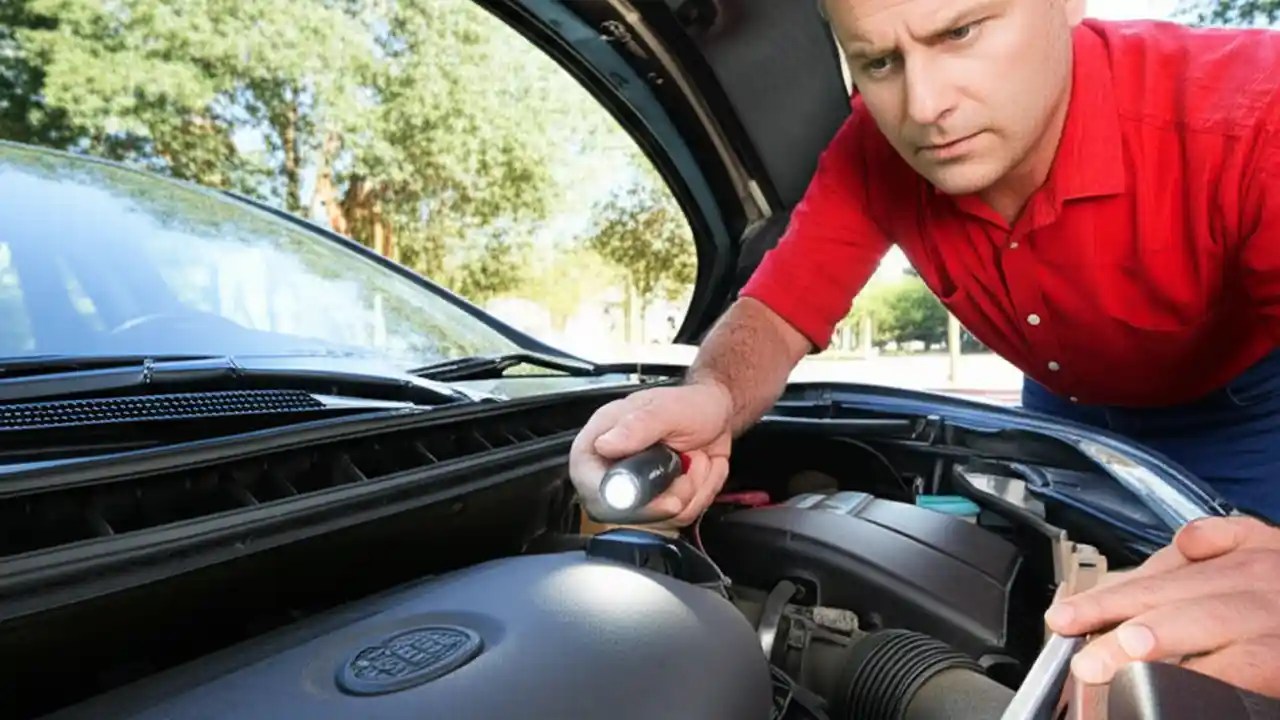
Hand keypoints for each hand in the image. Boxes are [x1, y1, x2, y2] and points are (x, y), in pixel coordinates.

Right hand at [569, 381, 733, 527]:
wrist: (718, 413)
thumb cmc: (690, 404)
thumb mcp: (668, 409)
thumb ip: (638, 425)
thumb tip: (604, 445)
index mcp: (603, 437)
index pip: (585, 477)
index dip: (611, 493)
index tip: (648, 491)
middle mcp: (615, 467)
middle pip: (622, 511)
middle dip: (667, 493)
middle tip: (687, 461)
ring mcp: (638, 489)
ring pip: (658, 517)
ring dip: (690, 490)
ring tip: (693, 459)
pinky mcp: (660, 502)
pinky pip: (679, 518)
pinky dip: (701, 495)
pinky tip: (698, 471)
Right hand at [1044, 516, 1279, 697]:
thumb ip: (1247, 678)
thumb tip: (1182, 683)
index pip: (1221, 656)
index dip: (1160, 663)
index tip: (1109, 671)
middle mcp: (1276, 592)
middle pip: (1191, 612)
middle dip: (1126, 630)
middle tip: (1079, 651)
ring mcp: (1270, 558)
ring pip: (1186, 572)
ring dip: (1126, 593)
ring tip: (1074, 612)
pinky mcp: (1267, 538)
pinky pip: (1216, 535)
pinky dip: (1184, 546)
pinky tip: (1161, 560)